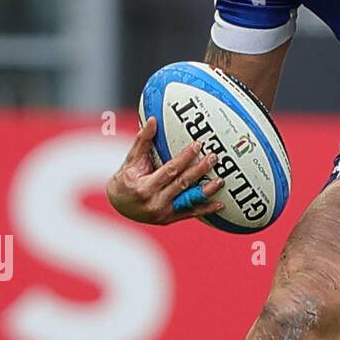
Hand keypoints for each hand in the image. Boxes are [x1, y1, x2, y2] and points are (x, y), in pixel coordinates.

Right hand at [105, 117, 224, 224]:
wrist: (118, 204)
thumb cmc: (126, 178)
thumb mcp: (131, 159)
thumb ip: (143, 140)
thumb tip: (152, 120)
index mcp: (144, 187)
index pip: (169, 170)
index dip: (185, 157)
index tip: (198, 145)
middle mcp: (154, 202)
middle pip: (182, 184)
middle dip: (199, 170)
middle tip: (213, 157)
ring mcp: (162, 213)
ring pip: (188, 200)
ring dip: (206, 191)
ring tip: (220, 180)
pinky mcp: (169, 219)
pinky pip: (190, 214)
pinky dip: (205, 209)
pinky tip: (220, 204)